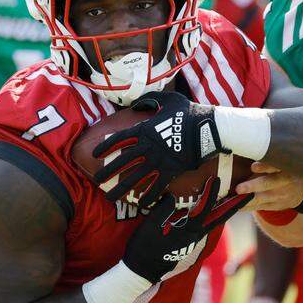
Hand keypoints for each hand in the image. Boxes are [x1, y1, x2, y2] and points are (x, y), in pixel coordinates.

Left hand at [93, 91, 224, 205]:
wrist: (207, 129)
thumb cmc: (188, 112)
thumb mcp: (168, 99)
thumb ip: (150, 99)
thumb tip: (137, 104)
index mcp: (144, 130)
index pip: (118, 139)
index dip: (105, 147)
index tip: (95, 154)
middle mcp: (147, 147)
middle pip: (122, 162)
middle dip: (107, 172)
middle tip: (95, 180)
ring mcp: (158, 161)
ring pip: (134, 178)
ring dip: (120, 189)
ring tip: (110, 197)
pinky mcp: (170, 171)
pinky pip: (156, 187)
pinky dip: (148, 196)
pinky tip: (140, 203)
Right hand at [123, 177, 250, 282]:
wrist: (142, 271)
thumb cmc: (144, 247)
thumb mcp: (150, 226)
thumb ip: (163, 210)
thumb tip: (173, 196)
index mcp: (188, 229)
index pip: (204, 207)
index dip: (210, 192)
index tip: (217, 178)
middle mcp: (195, 235)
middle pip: (220, 217)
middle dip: (235, 205)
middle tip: (250, 194)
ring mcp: (194, 240)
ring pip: (215, 222)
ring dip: (226, 210)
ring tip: (237, 200)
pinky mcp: (190, 244)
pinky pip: (206, 228)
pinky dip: (214, 218)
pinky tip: (216, 212)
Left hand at [237, 162, 302, 212]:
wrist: (300, 192)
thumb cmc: (284, 172)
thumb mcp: (282, 164)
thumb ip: (267, 160)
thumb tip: (245, 150)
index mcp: (284, 168)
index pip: (275, 166)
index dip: (265, 166)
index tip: (253, 166)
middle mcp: (283, 182)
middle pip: (267, 183)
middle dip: (252, 186)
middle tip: (238, 189)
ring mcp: (279, 196)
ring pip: (260, 198)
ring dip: (245, 200)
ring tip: (232, 200)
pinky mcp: (274, 206)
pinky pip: (258, 207)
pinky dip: (245, 206)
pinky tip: (236, 205)